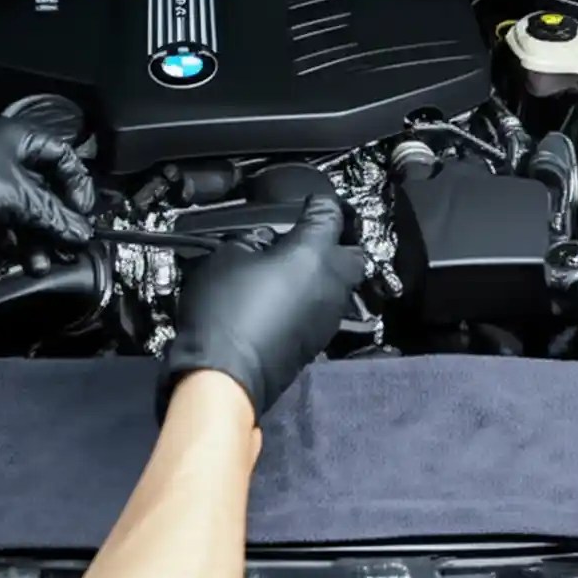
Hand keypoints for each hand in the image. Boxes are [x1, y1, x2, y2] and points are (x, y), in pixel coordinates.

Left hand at [0, 118, 94, 265]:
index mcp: (15, 136)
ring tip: (40, 264)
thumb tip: (80, 233)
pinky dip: (9, 238)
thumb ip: (52, 217)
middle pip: (42, 187)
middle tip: (66, 247)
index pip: (62, 155)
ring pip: (20, 208)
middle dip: (55, 221)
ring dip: (34, 237)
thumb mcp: (13, 198)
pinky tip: (14, 256)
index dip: (77, 184)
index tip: (83, 214)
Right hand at [162, 196, 365, 418]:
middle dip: (335, 242)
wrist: (225, 375)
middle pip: (352, 252)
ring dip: (322, 273)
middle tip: (309, 236)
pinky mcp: (316, 341)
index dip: (319, 202)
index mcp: (313, 253)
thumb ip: (251, 242)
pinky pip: (322, 310)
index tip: (311, 202)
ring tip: (289, 268)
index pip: (331, 213)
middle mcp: (330, 284)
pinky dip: (310, 300)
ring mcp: (327, 316)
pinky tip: (282, 299)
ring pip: (340, 284)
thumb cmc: (225, 316)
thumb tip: (261, 245)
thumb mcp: (226, 257)